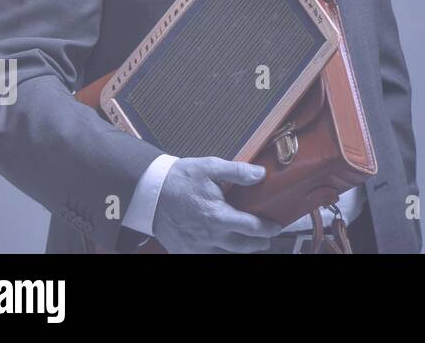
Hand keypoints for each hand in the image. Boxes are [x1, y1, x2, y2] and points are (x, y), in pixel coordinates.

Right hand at [152, 156, 283, 253]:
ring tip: (248, 245)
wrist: (148, 193)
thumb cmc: (179, 179)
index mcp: (218, 216)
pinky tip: (223, 248)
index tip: (276, 227)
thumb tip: (260, 174)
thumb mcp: (210, 167)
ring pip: (225, 255)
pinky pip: (206, 257)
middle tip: (266, 240)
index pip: (252, 228)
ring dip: (240, 251)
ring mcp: (195, 246)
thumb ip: (238, 171)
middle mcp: (209, 236)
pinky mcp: (183, 250)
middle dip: (257, 244)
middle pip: (241, 246)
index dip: (267, 228)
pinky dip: (218, 254)